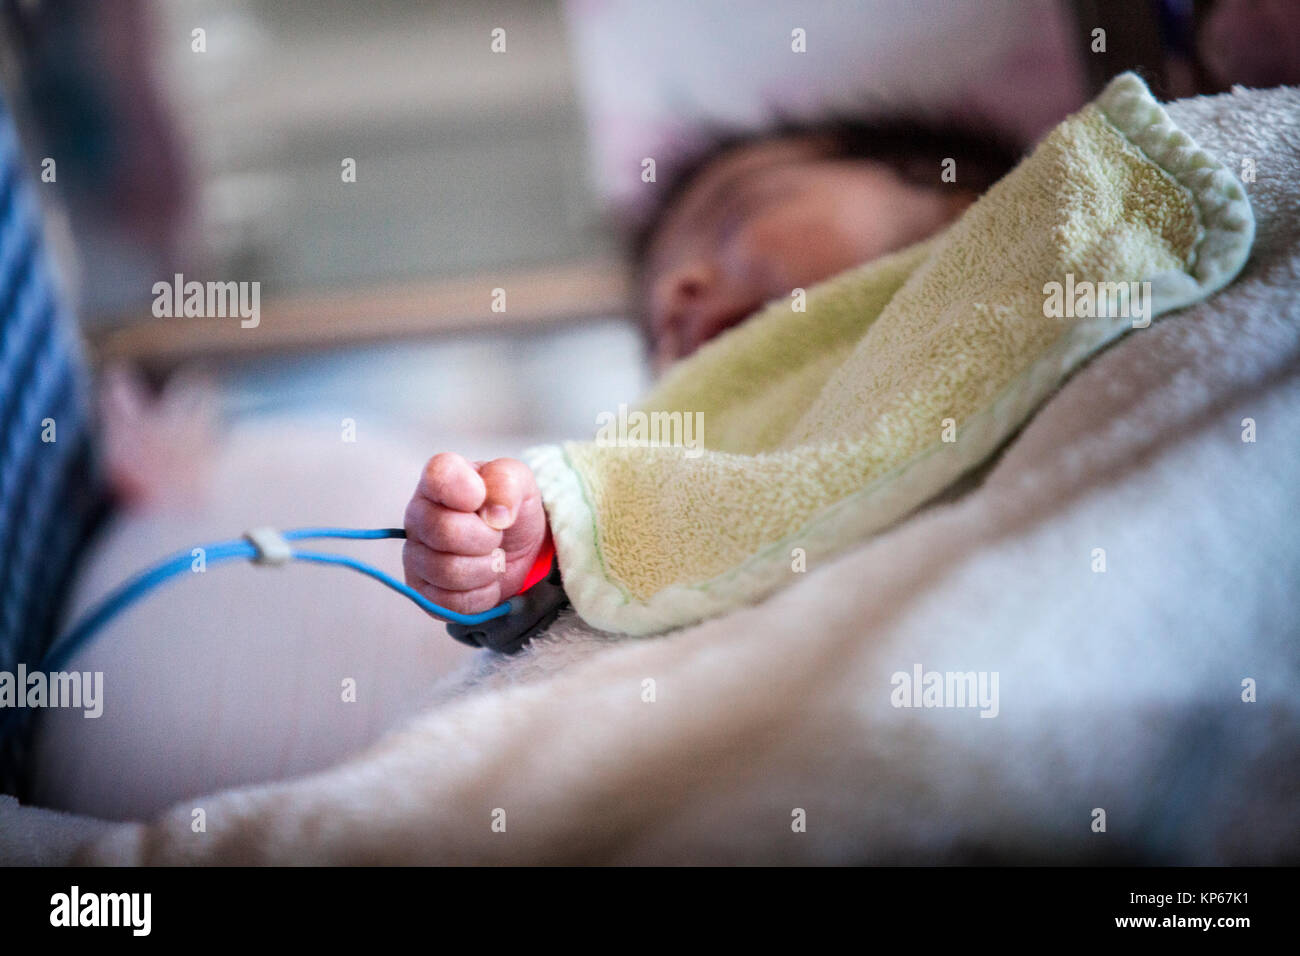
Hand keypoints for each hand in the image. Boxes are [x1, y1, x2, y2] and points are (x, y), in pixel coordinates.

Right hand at [402, 453, 548, 615]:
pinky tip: (485, 580)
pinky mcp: (423, 591)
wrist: (518, 547)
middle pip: (444, 531)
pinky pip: (450, 602)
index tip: (482, 498)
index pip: (438, 475)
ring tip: (493, 557)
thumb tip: (495, 513)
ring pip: (448, 571)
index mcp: (440, 479)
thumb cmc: (510, 506)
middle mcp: (419, 514)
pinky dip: (481, 594)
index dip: (465, 489)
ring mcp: (416, 555)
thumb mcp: (519, 482)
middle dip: (486, 538)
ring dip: (487, 568)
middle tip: (497, 535)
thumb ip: (506, 482)